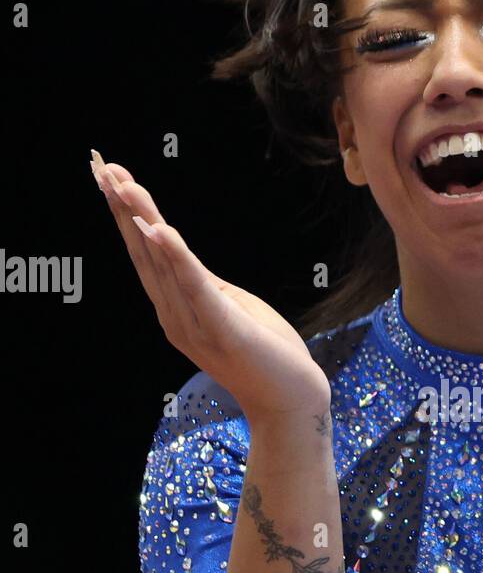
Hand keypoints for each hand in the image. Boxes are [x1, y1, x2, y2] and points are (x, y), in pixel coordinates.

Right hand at [90, 151, 330, 426]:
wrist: (291, 404)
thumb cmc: (265, 354)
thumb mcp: (230, 307)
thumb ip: (203, 283)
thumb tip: (178, 252)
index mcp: (177, 309)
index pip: (145, 254)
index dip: (125, 214)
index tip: (108, 175)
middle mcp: (176, 316)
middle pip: (143, 253)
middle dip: (121, 208)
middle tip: (100, 167)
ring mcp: (196, 326)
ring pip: (162, 264)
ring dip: (141, 220)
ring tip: (123, 185)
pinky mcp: (224, 330)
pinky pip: (197, 288)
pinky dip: (177, 258)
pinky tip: (160, 230)